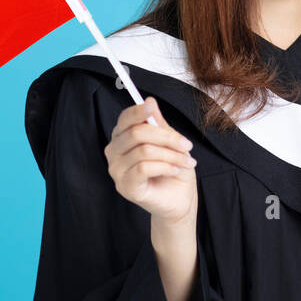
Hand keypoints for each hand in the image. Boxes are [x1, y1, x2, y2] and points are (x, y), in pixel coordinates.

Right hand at [104, 96, 197, 225]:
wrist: (179, 199)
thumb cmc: (173, 169)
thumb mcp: (170, 142)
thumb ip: (158, 124)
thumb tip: (149, 101)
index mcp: (123, 138)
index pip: (125, 119)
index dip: (138, 110)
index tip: (152, 106)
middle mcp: (114, 153)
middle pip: (136, 133)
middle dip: (167, 137)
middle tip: (186, 145)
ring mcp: (116, 171)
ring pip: (144, 151)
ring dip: (171, 155)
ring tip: (186, 161)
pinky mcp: (125, 187)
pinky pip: (143, 168)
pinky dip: (165, 167)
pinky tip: (175, 170)